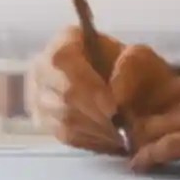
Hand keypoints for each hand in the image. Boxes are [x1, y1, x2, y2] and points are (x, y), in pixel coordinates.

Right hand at [28, 26, 177, 152]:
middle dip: (95, 112)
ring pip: (63, 117)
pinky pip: (63, 134)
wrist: (133, 94)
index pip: (64, 59)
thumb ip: (131, 66)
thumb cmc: (135, 71)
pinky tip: (109, 136)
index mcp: (65, 41)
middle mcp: (43, 66)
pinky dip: (90, 138)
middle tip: (120, 125)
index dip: (87, 84)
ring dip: (95, 128)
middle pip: (62, 93)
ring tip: (119, 131)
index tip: (113, 107)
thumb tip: (115, 93)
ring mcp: (38, 95)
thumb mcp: (140, 58)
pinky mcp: (43, 120)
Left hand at [129, 69, 179, 179]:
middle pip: (159, 106)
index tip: (132, 122)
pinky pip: (171, 145)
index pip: (167, 87)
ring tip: (134, 156)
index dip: (145, 107)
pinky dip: (149, 156)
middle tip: (128, 143)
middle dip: (139, 126)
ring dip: (140, 143)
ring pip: (160, 124)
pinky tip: (141, 165)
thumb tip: (170, 116)